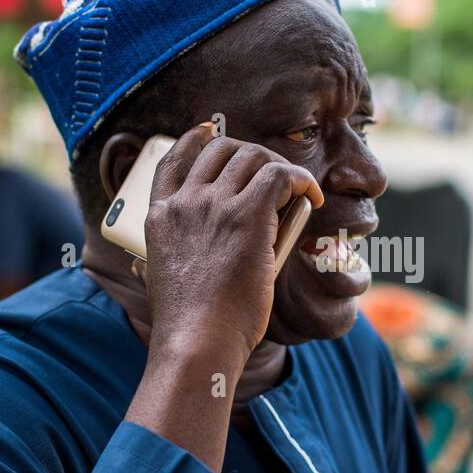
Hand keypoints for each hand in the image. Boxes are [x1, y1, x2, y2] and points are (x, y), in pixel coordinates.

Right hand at [138, 123, 323, 366]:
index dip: (195, 139)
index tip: (209, 132)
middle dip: (252, 154)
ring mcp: (214, 205)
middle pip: (221, 150)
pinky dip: (302, 180)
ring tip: (298, 190)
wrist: (197, 340)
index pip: (173, 159)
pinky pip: (282, 175)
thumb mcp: (162, 279)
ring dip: (281, 168)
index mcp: (158, 217)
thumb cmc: (189, 325)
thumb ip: (169, 257)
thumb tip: (179, 257)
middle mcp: (184, 203)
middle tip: (275, 174)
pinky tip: (313, 197)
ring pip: (254, 158)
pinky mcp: (247, 215)